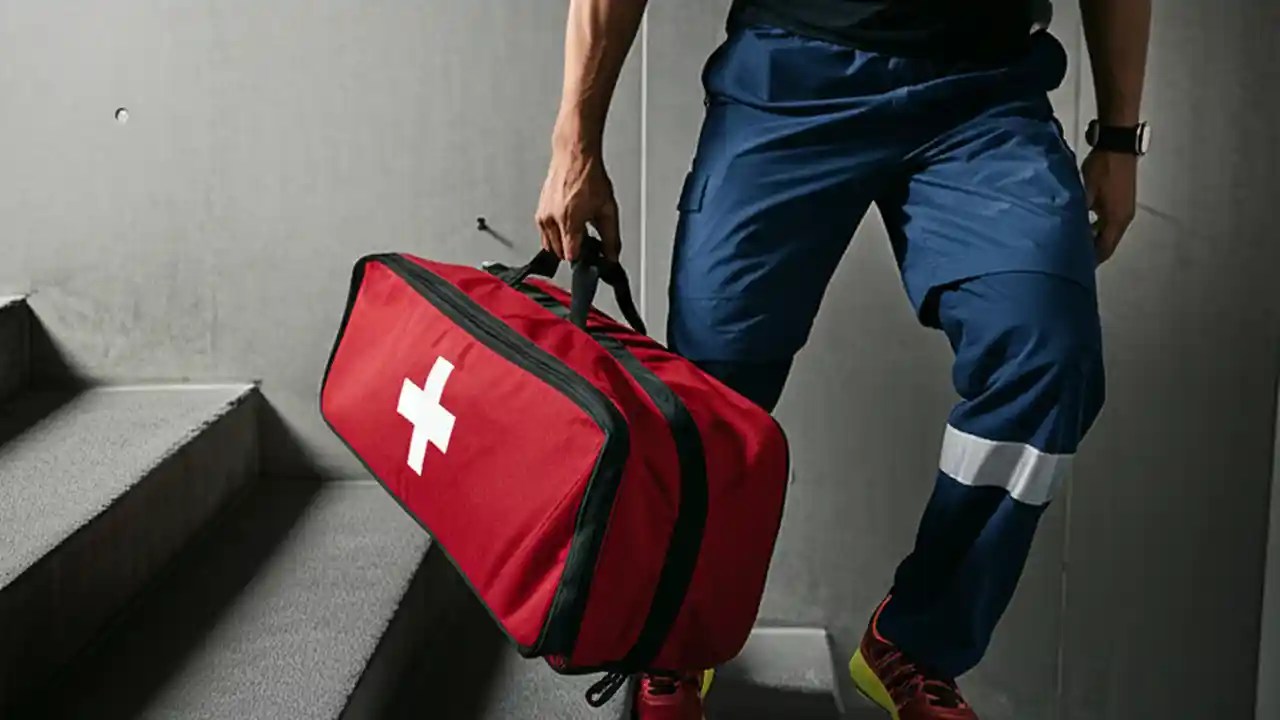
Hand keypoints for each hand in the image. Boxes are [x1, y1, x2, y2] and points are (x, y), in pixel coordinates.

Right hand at [535, 141, 622, 262]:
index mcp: (568, 221)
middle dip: (574, 248)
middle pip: (560, 252)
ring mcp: (543, 215)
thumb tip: (612, 255)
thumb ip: (611, 237)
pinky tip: (569, 220)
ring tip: (578, 226)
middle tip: (587, 236)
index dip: (584, 256)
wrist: (574, 155)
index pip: (571, 255)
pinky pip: (545, 233)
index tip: (591, 251)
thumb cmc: (588, 176)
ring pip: (550, 244)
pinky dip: (556, 232)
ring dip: (564, 241)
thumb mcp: (607, 209)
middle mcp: (551, 220)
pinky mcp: (539, 211)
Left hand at [1081, 149, 1137, 264]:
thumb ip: (1077, 211)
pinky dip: (1095, 227)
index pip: (1103, 250)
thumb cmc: (1103, 167)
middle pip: (1106, 243)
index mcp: (1117, 220)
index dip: (1090, 261)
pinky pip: (1107, 221)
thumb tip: (1064, 227)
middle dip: (1090, 252)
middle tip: (1070, 257)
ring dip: (1092, 238)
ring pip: (1107, 232)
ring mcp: (1124, 209)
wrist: (1118, 144)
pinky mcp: (1120, 200)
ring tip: (1072, 243)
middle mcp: (1123, 218)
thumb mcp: (1085, 190)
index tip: (1074, 268)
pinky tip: (1080, 224)